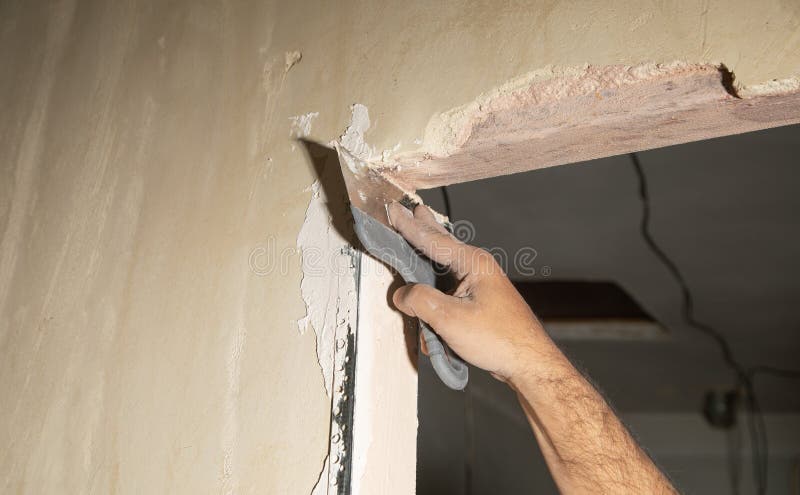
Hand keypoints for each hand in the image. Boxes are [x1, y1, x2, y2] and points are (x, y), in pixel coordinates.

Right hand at [387, 202, 552, 381]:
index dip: (408, 226)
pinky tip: (428, 293)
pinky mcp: (478, 300)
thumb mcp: (451, 319)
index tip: (394, 210)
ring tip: (421, 238)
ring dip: (429, 259)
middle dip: (424, 228)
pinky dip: (436, 290)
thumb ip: (421, 301)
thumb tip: (402, 295)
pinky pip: (450, 288)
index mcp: (472, 263)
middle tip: (412, 210)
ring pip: (445, 266)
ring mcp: (479, 283)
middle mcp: (477, 267)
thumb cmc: (500, 339)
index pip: (432, 239)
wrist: (529, 362)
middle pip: (442, 244)